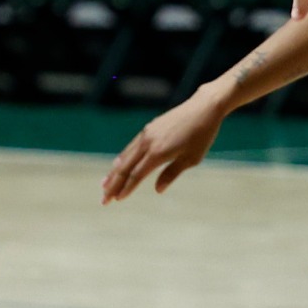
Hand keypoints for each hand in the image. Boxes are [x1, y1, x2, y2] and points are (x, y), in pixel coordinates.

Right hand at [102, 92, 227, 203]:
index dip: (126, 188)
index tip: (117, 200)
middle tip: (104, 200)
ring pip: (125, 157)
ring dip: (114, 172)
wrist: (203, 108)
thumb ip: (171, 174)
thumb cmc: (202, 135)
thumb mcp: (191, 159)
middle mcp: (148, 143)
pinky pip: (131, 147)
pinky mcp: (148, 129)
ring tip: (104, 185)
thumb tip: (157, 190)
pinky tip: (117, 164)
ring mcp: (146, 134)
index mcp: (158, 153)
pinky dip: (122, 158)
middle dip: (114, 185)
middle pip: (125, 167)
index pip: (136, 175)